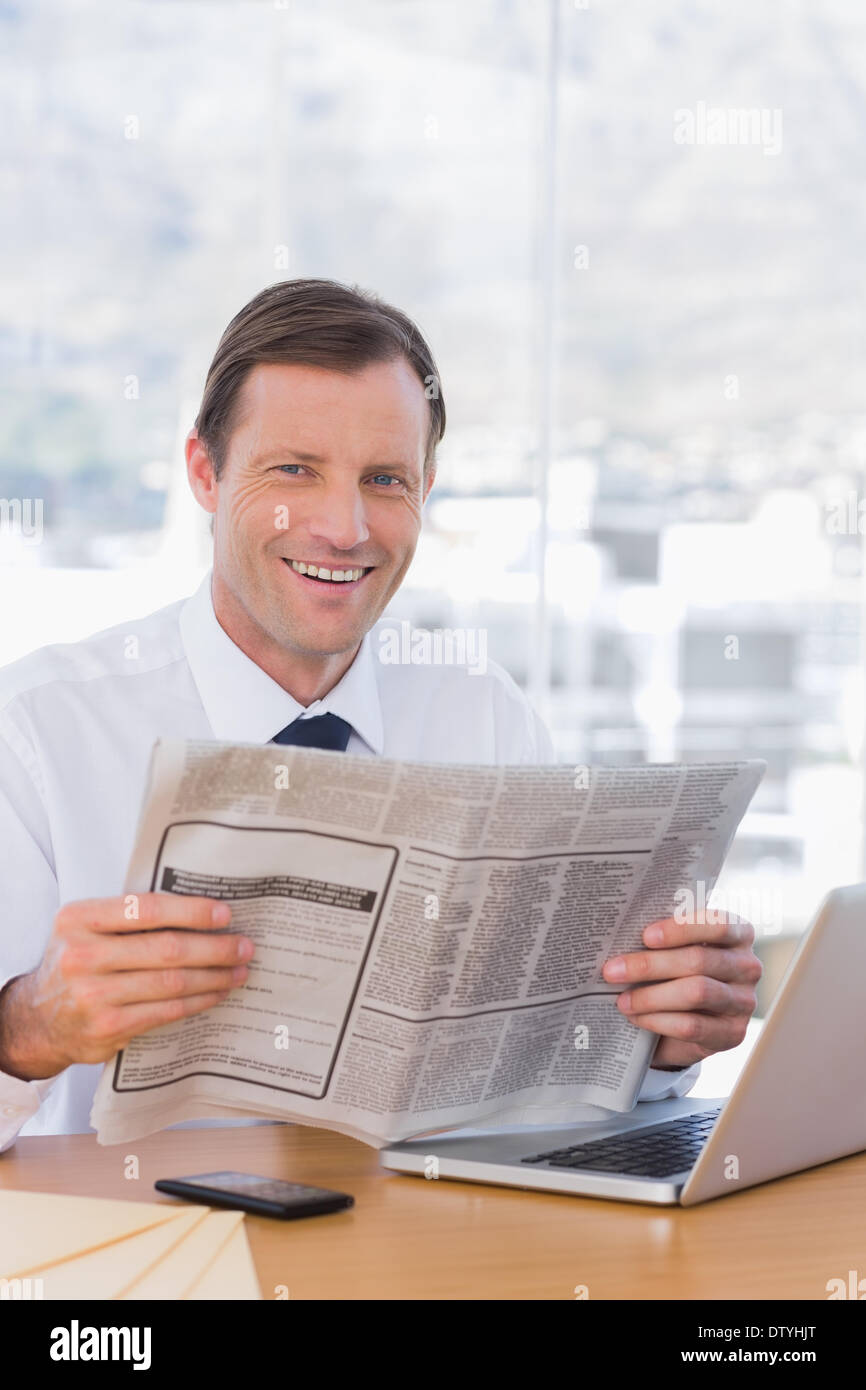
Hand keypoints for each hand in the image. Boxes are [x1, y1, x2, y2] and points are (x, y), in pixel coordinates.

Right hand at [0, 892, 253, 1080]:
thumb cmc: (77, 961)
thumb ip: (128, 916)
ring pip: (171, 983)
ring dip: (213, 976)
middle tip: (244, 946)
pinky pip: (166, 1011)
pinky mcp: (108, 1028)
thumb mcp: (86, 928)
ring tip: (239, 970)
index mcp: (79, 920)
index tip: (225, 915)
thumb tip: (200, 910)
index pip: (146, 909)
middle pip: (166, 949)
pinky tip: (216, 993)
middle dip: (214, 947)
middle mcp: (82, 956)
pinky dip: (198, 1001)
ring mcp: (94, 996)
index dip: (191, 911)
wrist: (38, 1018)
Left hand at [601, 912, 761, 1069]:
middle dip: (650, 965)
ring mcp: (744, 1002)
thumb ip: (664, 936)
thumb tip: (621, 933)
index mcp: (739, 933)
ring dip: (651, 996)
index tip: (646, 936)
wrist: (689, 1018)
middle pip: (699, 960)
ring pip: (696, 992)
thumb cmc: (678, 969)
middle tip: (612, 970)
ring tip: (621, 999)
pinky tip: (636, 1017)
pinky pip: (693, 1025)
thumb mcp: (676, 948)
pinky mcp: (733, 1034)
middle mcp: (748, 966)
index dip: (681, 928)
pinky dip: (658, 1020)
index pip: (717, 923)